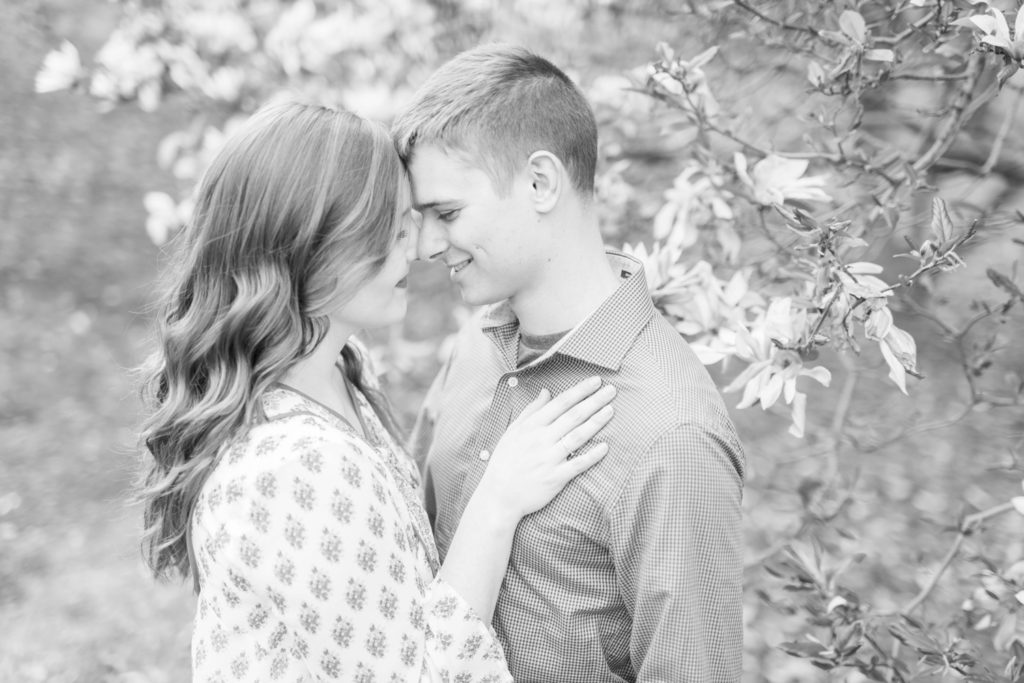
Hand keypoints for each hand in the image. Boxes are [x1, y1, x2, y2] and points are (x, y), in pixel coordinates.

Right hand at [478, 376, 614, 520]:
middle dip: (594, 401)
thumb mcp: (513, 431)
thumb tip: (546, 392)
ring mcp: (549, 458)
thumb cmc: (505, 462)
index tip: (595, 381)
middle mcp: (541, 439)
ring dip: (596, 422)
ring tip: (610, 410)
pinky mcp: (555, 478)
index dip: (580, 390)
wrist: (499, 495)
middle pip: (573, 416)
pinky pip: (577, 464)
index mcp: (531, 426)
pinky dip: (592, 456)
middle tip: (611, 390)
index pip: (560, 403)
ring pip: (577, 436)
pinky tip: (605, 447)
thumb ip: (531, 410)